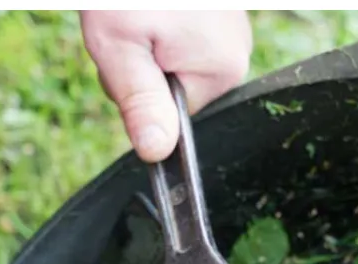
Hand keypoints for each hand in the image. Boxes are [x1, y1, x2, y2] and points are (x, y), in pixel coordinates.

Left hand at [81, 11, 251, 161]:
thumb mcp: (120, 46)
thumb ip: (140, 103)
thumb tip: (158, 154)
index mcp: (221, 69)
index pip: (174, 116)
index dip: (139, 94)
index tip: (127, 57)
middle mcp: (237, 53)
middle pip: (176, 89)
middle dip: (142, 67)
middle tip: (127, 29)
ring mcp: (231, 31)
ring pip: (175, 62)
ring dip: (147, 45)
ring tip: (136, 13)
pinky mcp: (220, 15)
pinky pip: (183, 39)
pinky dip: (158, 26)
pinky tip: (149, 8)